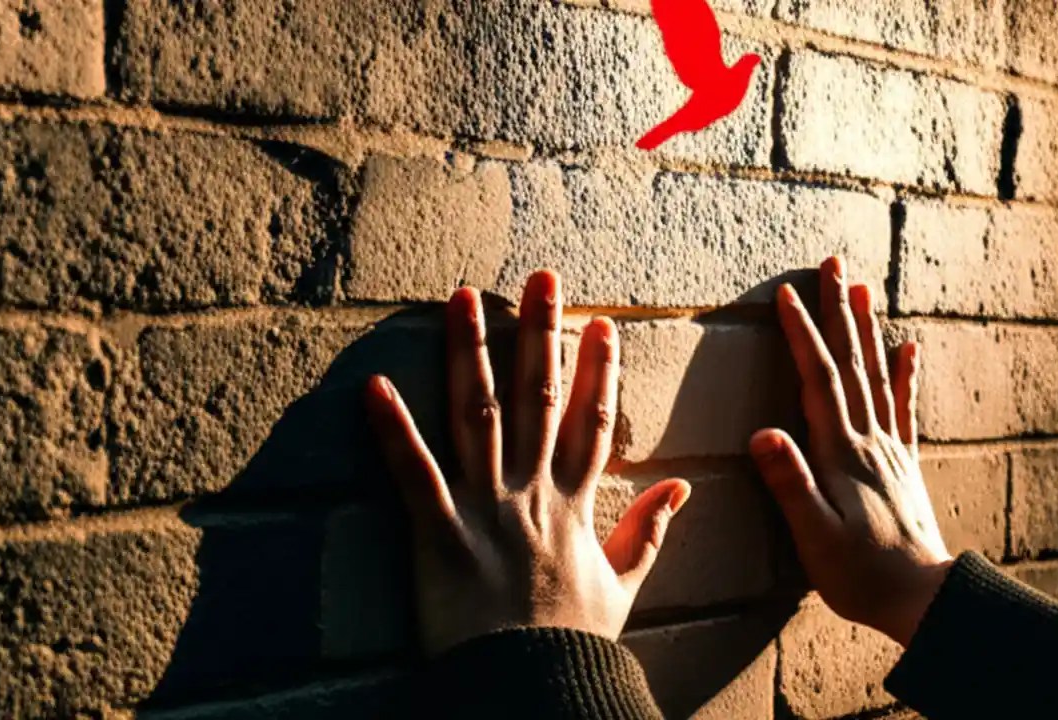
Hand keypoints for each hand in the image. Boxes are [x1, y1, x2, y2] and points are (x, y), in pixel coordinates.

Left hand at [366, 271, 690, 656]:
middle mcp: (532, 493)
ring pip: (479, 417)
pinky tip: (375, 385)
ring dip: (471, 354)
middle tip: (540, 277)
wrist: (530, 689)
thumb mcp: (623, 589)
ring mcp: (485, 509)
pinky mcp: (438, 534)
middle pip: (538, 400)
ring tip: (462, 299)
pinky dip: (393, 430)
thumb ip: (647, 534)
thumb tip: (681, 489)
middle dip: (540, 333)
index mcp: (575, 506)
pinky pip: (412, 473)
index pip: (592, 423)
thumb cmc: (570, 644)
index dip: (598, 371)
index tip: (602, 323)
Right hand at [750, 257, 952, 647]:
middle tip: (835, 264)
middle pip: (852, 362)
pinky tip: (909, 348)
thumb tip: (763, 432)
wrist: (922, 598)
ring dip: (868, 329)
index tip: (789, 294)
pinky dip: (905, 374)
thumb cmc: (859, 573)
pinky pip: (904, 408)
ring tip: (864, 288)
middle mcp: (867, 439)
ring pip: (877, 375)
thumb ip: (789, 483)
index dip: (802, 335)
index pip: (818, 380)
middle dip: (839, 311)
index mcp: (839, 453)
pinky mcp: (904, 463)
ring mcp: (889, 448)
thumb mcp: (813, 534)